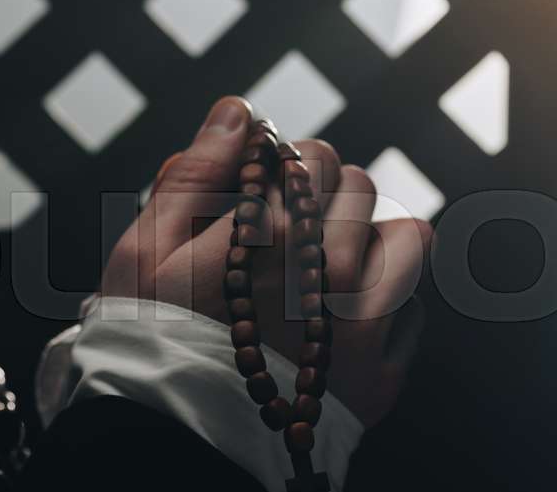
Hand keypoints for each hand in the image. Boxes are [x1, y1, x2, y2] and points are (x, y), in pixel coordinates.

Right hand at [99, 97, 431, 426]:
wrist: (173, 443)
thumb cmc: (148, 342)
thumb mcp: (143, 252)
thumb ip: (194, 175)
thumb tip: (239, 114)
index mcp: (271, 234)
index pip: (314, 155)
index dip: (288, 167)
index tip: (266, 193)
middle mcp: (330, 273)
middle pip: (361, 188)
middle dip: (327, 199)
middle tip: (289, 237)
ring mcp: (363, 327)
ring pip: (406, 240)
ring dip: (372, 243)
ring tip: (327, 272)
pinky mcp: (382, 376)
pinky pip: (413, 311)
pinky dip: (387, 306)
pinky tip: (339, 323)